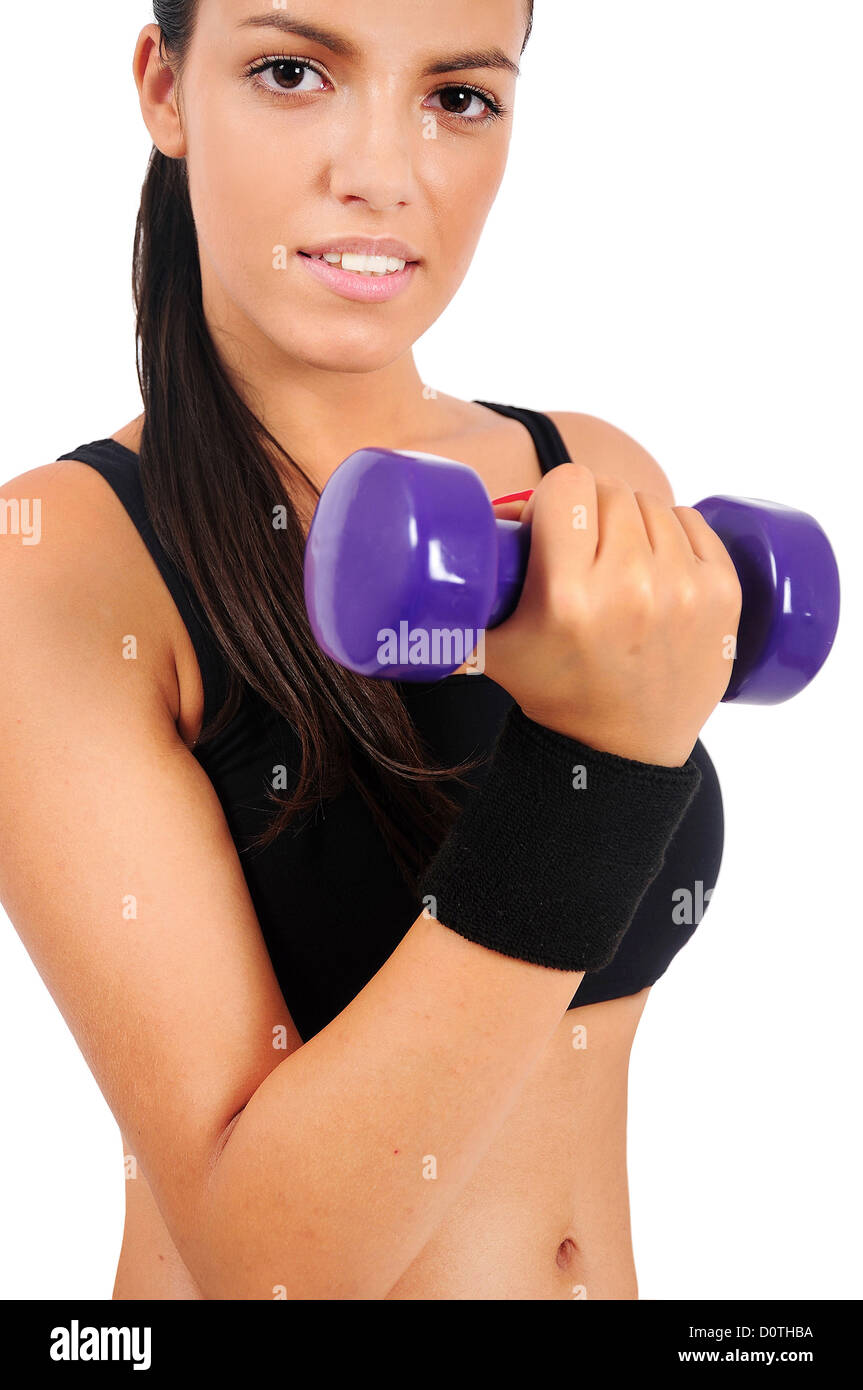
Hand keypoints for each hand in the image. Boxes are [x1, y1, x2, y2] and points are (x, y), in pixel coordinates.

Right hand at [484, 464, 742, 765]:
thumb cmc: (555, 691)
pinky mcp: (723, 592)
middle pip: (610, 490)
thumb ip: (467, 588)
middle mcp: (631, 587)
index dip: (553, 499)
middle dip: (590, 512)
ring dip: (631, 523)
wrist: (622, 750)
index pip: (567, 484)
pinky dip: (673, 535)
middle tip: (582, 550)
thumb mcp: (490, 645)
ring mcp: (685, 588)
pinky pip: (692, 522)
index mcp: (568, 596)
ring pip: (652, 503)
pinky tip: (655, 567)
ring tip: (617, 564)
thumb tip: (469, 523)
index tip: (550, 525)